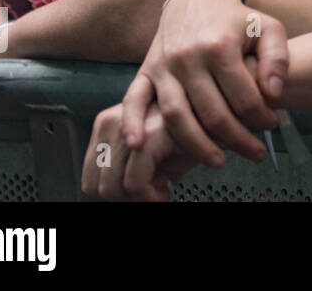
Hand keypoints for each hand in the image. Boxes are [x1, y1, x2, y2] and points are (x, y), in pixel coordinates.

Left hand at [82, 102, 198, 201]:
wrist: (221, 111)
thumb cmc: (193, 126)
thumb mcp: (154, 148)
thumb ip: (132, 167)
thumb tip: (124, 195)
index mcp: (109, 122)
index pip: (90, 174)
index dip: (113, 193)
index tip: (136, 195)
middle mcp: (113, 121)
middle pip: (96, 184)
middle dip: (124, 200)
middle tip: (150, 198)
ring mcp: (129, 127)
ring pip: (111, 187)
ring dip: (137, 200)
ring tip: (160, 195)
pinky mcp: (149, 137)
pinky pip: (134, 183)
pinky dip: (149, 198)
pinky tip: (166, 193)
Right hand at [121, 0, 287, 165]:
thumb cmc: (238, 19)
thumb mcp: (268, 28)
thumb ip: (277, 58)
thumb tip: (273, 93)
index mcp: (220, 46)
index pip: (244, 97)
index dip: (261, 117)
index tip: (271, 125)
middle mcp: (188, 57)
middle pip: (212, 113)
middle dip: (238, 138)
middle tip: (256, 152)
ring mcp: (164, 65)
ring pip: (177, 115)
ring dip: (197, 145)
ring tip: (219, 161)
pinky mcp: (146, 70)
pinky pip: (134, 100)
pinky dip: (132, 123)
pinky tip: (139, 146)